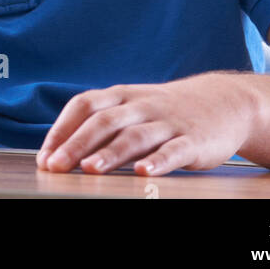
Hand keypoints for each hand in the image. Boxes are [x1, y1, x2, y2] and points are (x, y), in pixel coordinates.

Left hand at [36, 73, 255, 175]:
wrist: (224, 101)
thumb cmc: (167, 110)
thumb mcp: (134, 106)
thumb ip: (104, 122)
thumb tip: (61, 150)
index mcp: (123, 95)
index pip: (85, 105)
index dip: (62, 129)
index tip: (45, 156)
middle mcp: (142, 106)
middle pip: (104, 121)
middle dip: (77, 144)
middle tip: (56, 166)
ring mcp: (167, 122)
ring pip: (135, 136)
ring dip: (111, 153)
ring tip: (91, 169)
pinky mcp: (192, 140)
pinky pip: (174, 150)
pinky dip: (158, 161)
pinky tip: (144, 172)